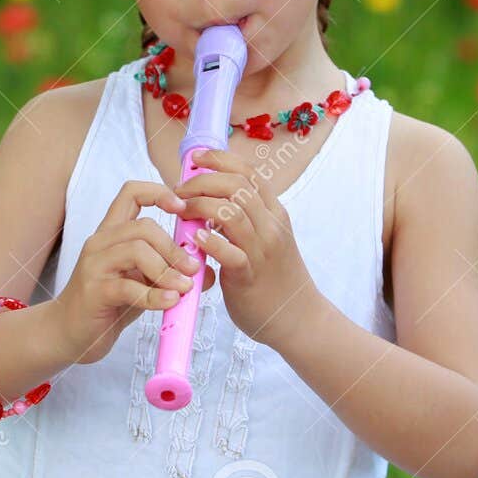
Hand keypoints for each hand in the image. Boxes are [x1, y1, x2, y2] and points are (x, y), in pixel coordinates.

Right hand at [53, 180, 210, 365]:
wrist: (70, 332)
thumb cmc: (108, 303)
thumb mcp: (143, 282)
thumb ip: (169, 271)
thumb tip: (207, 271)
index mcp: (112, 232)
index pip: (131, 193)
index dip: (159, 192)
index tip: (182, 208)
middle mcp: (101, 242)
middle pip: (143, 226)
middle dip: (174, 247)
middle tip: (192, 268)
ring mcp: (95, 265)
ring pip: (137, 250)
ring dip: (167, 269)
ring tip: (184, 288)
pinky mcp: (95, 291)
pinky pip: (129, 287)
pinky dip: (154, 295)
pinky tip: (169, 302)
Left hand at [174, 148, 323, 350]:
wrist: (298, 318)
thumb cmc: (274, 276)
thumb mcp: (266, 237)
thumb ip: (244, 217)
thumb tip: (209, 197)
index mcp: (274, 213)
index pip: (248, 173)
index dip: (219, 160)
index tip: (195, 159)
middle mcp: (271, 226)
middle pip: (236, 187)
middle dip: (203, 182)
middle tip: (180, 191)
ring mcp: (262, 251)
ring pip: (232, 213)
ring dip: (200, 207)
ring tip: (182, 212)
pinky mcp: (249, 276)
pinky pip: (230, 253)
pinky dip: (210, 242)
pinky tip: (195, 238)